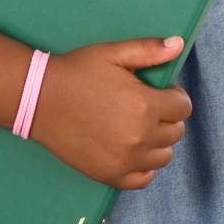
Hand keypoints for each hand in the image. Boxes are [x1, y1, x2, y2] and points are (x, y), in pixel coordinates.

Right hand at [30, 35, 192, 189]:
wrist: (40, 99)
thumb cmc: (78, 72)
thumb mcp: (114, 53)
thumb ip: (149, 50)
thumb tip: (178, 44)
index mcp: (144, 105)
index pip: (183, 108)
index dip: (175, 96)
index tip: (161, 91)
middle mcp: (139, 136)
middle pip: (176, 132)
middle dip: (168, 117)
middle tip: (147, 106)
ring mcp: (124, 159)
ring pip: (164, 156)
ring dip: (158, 141)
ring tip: (140, 126)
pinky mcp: (108, 174)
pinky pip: (143, 178)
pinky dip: (144, 166)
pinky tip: (133, 149)